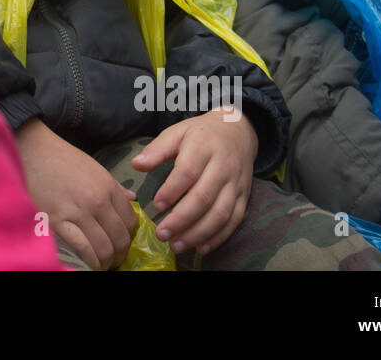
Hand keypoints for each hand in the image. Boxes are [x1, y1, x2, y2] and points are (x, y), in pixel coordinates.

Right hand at [15, 118, 137, 269]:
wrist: (32, 150)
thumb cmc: (61, 158)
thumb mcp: (94, 167)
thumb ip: (114, 186)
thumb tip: (133, 200)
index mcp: (108, 186)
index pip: (131, 221)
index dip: (129, 237)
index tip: (122, 243)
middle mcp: (97, 200)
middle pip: (120, 238)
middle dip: (120, 254)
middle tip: (114, 260)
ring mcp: (78, 212)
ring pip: (104, 248)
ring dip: (106, 262)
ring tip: (102, 265)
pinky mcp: (58, 220)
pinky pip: (83, 248)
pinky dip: (91, 262)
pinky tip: (90, 265)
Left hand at [133, 108, 256, 254]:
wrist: (238, 132)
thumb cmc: (200, 134)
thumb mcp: (177, 132)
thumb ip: (157, 149)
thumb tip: (136, 164)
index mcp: (203, 147)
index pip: (188, 171)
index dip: (172, 190)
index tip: (156, 205)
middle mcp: (223, 166)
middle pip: (204, 197)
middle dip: (182, 219)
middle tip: (162, 234)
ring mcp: (236, 184)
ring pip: (220, 213)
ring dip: (198, 233)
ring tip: (177, 245)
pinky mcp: (244, 197)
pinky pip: (234, 220)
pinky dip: (219, 237)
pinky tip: (201, 248)